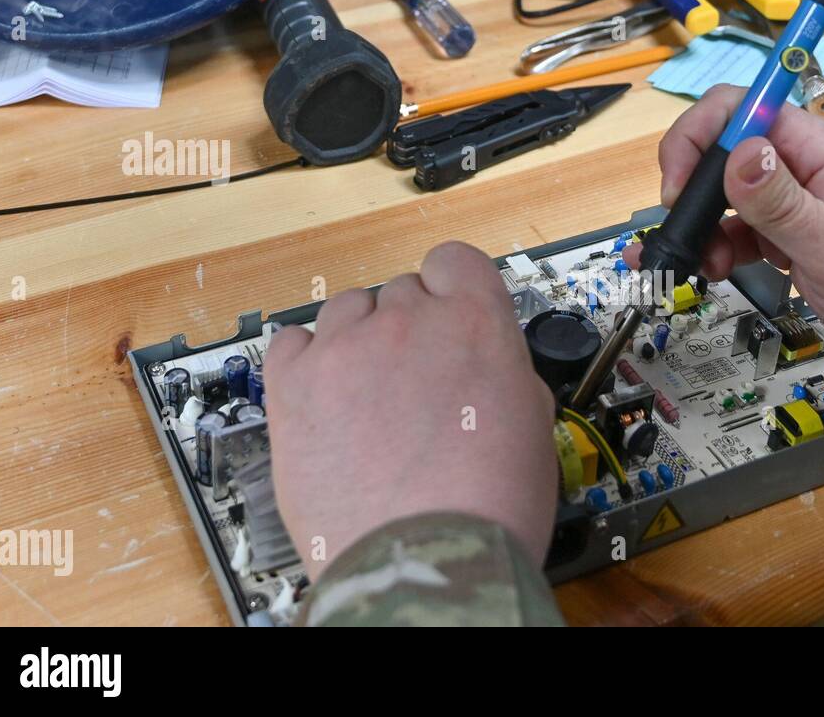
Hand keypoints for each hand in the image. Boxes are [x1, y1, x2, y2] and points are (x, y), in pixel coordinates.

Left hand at [264, 242, 557, 580]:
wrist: (426, 561)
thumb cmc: (485, 506)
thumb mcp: (532, 426)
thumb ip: (505, 375)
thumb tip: (490, 371)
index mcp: (476, 324)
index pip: (455, 261)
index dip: (452, 288)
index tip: (448, 310)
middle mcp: (407, 323)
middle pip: (401, 291)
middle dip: (409, 330)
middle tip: (414, 381)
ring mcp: (344, 350)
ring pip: (346, 311)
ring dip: (360, 341)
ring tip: (368, 397)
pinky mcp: (293, 387)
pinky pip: (290, 343)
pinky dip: (307, 362)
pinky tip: (324, 397)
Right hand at [624, 85, 823, 376]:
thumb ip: (783, 204)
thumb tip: (738, 151)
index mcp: (821, 152)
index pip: (743, 108)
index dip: (701, 135)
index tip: (680, 186)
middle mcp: (804, 167)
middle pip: (725, 147)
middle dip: (691, 183)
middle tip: (680, 228)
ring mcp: (796, 200)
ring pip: (726, 192)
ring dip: (702, 223)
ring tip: (702, 262)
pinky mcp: (791, 233)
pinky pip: (740, 227)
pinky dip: (719, 246)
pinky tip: (714, 268)